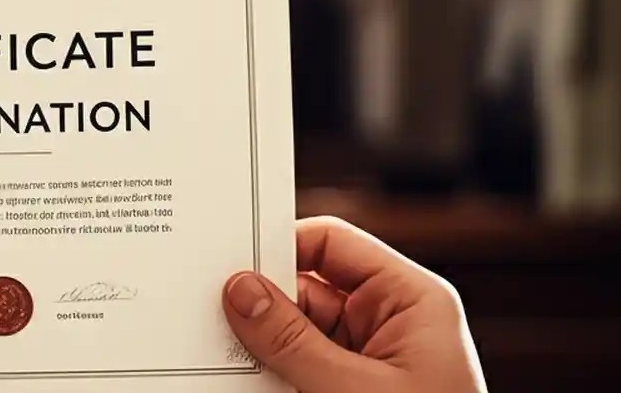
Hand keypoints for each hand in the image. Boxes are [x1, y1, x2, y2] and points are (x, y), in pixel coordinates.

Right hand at [223, 216, 486, 392]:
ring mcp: (371, 361)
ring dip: (261, 346)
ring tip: (225, 358)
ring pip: (296, 333)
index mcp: (410, 300)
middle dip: (261, 306)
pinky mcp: (353, 392)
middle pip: (306, 289)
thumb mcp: (352, 391)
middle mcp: (390, 322)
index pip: (331, 244)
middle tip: (210, 314)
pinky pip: (299, 369)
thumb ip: (291, 340)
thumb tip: (240, 291)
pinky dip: (271, 375)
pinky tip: (244, 381)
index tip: (228, 264)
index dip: (280, 246)